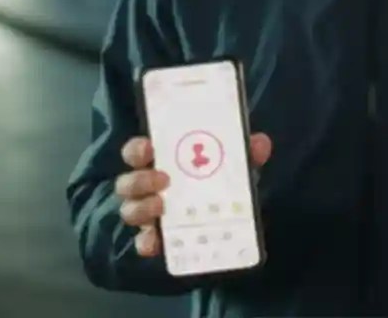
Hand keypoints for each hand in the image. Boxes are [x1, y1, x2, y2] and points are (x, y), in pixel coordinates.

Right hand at [115, 133, 272, 256]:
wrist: (225, 218)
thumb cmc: (218, 181)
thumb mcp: (234, 166)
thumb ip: (246, 154)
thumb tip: (260, 143)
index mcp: (160, 162)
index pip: (136, 152)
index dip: (137, 149)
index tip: (150, 148)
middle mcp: (147, 187)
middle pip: (127, 182)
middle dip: (140, 180)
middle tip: (163, 179)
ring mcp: (148, 214)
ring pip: (129, 210)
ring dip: (141, 208)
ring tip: (161, 207)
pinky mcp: (155, 238)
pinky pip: (142, 242)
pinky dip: (146, 242)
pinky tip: (156, 243)